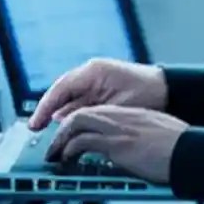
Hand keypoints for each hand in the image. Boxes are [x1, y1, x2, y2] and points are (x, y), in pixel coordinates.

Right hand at [28, 58, 167, 129]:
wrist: (168, 89)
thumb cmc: (147, 95)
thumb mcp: (116, 107)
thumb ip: (89, 113)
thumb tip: (65, 122)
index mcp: (93, 72)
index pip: (61, 88)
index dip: (45, 107)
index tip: (35, 123)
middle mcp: (91, 72)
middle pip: (61, 92)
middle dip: (48, 111)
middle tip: (35, 130)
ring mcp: (95, 79)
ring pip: (69, 97)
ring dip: (58, 113)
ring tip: (47, 132)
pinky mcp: (101, 87)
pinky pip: (80, 100)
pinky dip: (72, 112)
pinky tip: (66, 126)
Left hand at [46, 105, 186, 184]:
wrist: (187, 149)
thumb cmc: (178, 145)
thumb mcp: (154, 131)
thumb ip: (138, 133)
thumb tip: (129, 146)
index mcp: (131, 113)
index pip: (97, 112)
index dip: (80, 122)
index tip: (71, 133)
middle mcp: (121, 117)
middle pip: (81, 113)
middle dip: (64, 128)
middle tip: (55, 142)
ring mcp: (117, 128)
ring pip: (76, 123)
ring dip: (61, 139)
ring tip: (55, 153)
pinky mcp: (115, 143)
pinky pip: (82, 142)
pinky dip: (69, 149)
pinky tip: (66, 158)